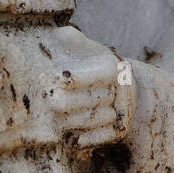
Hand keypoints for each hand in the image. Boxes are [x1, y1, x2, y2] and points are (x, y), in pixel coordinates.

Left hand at [45, 25, 129, 152]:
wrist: (125, 89)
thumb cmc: (96, 65)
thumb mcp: (89, 49)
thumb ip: (74, 40)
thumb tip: (60, 33)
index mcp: (115, 69)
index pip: (99, 74)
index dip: (77, 77)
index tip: (54, 76)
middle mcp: (122, 92)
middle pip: (94, 99)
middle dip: (68, 101)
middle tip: (49, 98)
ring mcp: (121, 113)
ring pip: (94, 120)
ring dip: (71, 121)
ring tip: (53, 117)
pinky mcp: (118, 132)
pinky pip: (99, 139)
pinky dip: (81, 138)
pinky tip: (65, 135)